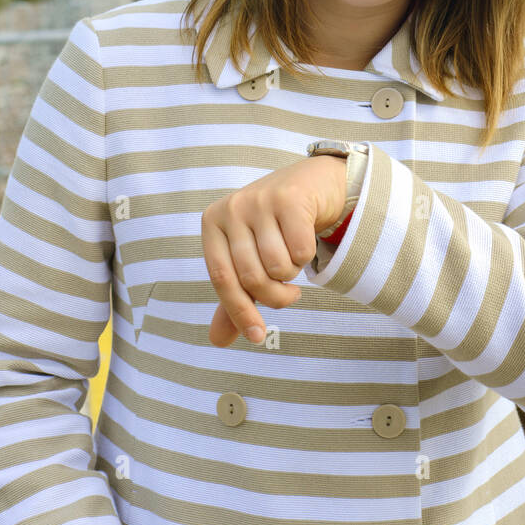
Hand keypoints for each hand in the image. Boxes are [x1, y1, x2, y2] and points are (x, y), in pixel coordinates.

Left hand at [202, 154, 346, 347]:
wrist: (312, 183)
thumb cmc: (274, 226)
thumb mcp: (248, 257)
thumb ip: (234, 295)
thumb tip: (217, 340)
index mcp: (213, 222)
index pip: (222, 278)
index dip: (239, 312)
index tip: (258, 337)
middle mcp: (232, 208)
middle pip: (252, 277)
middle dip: (276, 297)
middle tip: (290, 295)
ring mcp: (261, 200)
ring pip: (278, 266)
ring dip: (292, 273)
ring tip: (293, 257)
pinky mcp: (291, 197)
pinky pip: (301, 251)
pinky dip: (308, 256)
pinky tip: (305, 240)